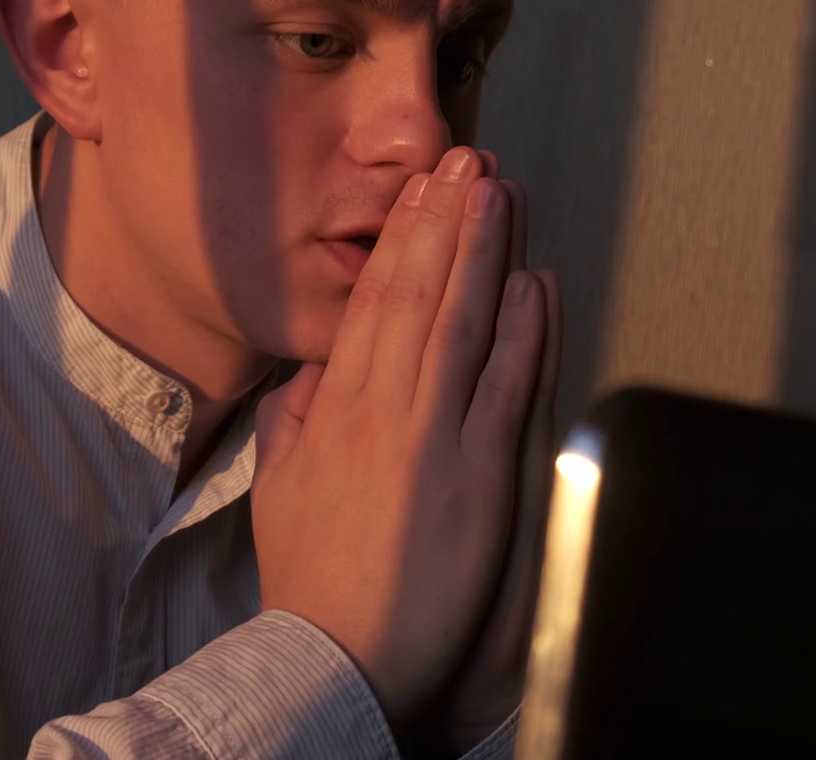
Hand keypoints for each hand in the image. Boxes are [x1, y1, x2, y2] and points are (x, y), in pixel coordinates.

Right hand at [252, 146, 547, 727]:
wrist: (336, 655)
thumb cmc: (310, 581)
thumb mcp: (278, 491)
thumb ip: (293, 422)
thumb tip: (313, 373)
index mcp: (335, 410)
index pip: (372, 303)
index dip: (401, 240)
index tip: (421, 192)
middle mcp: (384, 409)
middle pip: (420, 295)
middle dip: (446, 221)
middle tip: (470, 160)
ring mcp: (434, 436)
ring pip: (464, 323)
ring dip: (487, 252)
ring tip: (503, 191)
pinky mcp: (478, 473)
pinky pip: (506, 385)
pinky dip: (526, 330)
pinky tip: (537, 281)